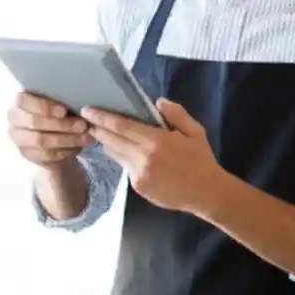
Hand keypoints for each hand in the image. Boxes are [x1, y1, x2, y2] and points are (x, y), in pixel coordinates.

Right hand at [7, 92, 91, 167]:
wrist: (51, 136)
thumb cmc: (56, 112)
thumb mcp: (57, 103)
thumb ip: (62, 101)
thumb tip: (80, 105)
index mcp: (18, 101)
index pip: (24, 100)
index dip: (44, 106)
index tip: (64, 111)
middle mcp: (14, 119)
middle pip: (34, 122)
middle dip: (61, 124)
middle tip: (82, 125)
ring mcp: (18, 138)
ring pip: (41, 141)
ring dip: (66, 139)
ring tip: (85, 137)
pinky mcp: (26, 154)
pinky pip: (46, 154)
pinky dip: (64, 151)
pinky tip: (78, 147)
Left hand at [83, 98, 225, 215]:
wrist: (206, 193)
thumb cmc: (201, 159)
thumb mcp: (195, 131)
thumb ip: (176, 113)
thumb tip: (157, 102)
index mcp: (157, 141)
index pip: (121, 126)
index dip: (102, 117)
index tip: (88, 110)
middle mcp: (143, 158)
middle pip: (111, 140)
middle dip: (97, 129)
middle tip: (87, 119)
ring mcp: (139, 174)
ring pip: (115, 155)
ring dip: (108, 143)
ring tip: (103, 133)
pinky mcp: (138, 187)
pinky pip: (126, 167)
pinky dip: (124, 158)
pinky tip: (130, 153)